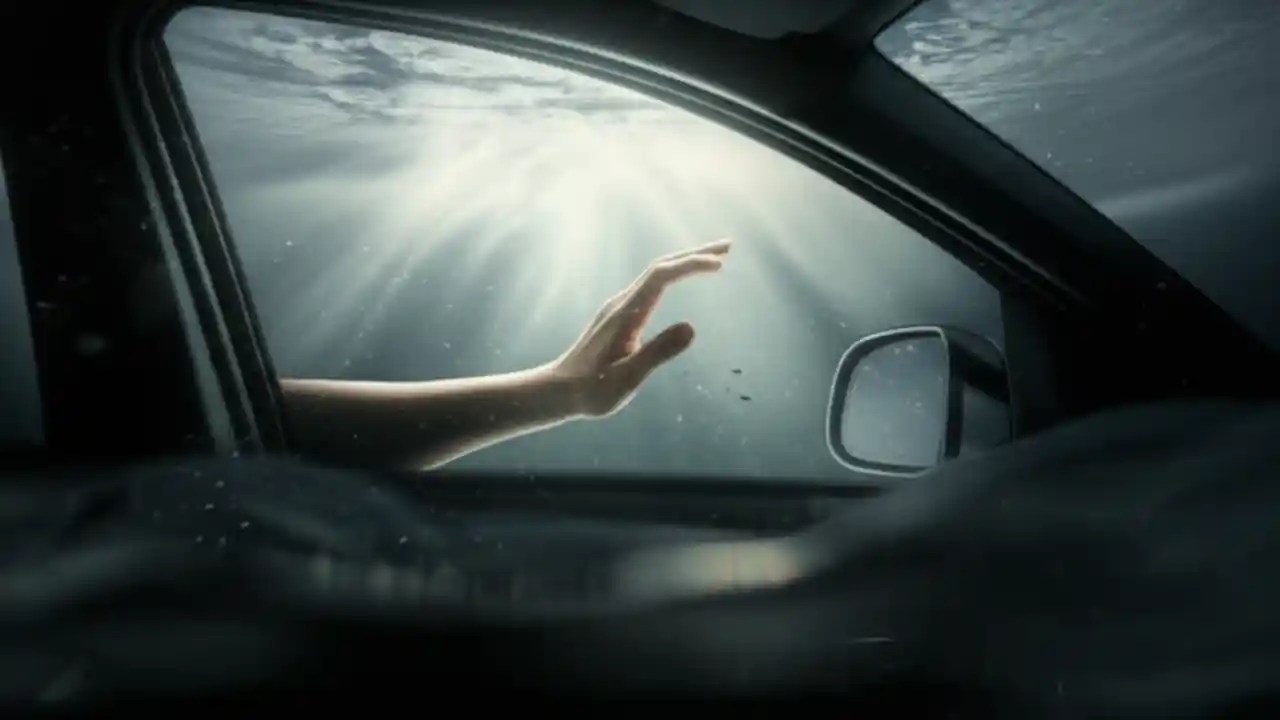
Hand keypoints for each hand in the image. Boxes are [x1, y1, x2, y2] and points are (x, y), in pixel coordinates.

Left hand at [549, 239, 731, 416]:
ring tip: (717, 259)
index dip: (690, 265)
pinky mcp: (620, 316)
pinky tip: (682, 278)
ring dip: (685, 262)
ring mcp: (620, 308)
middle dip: (695, 253)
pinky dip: (673, 275)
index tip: (720, 264)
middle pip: (661, 267)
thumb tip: (692, 327)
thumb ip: (658, 353)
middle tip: (729, 246)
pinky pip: (652, 286)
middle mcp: (622, 304)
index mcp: (625, 314)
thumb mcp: (627, 379)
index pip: (661, 276)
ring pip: (656, 274)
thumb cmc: (591, 390)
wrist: (558, 391)